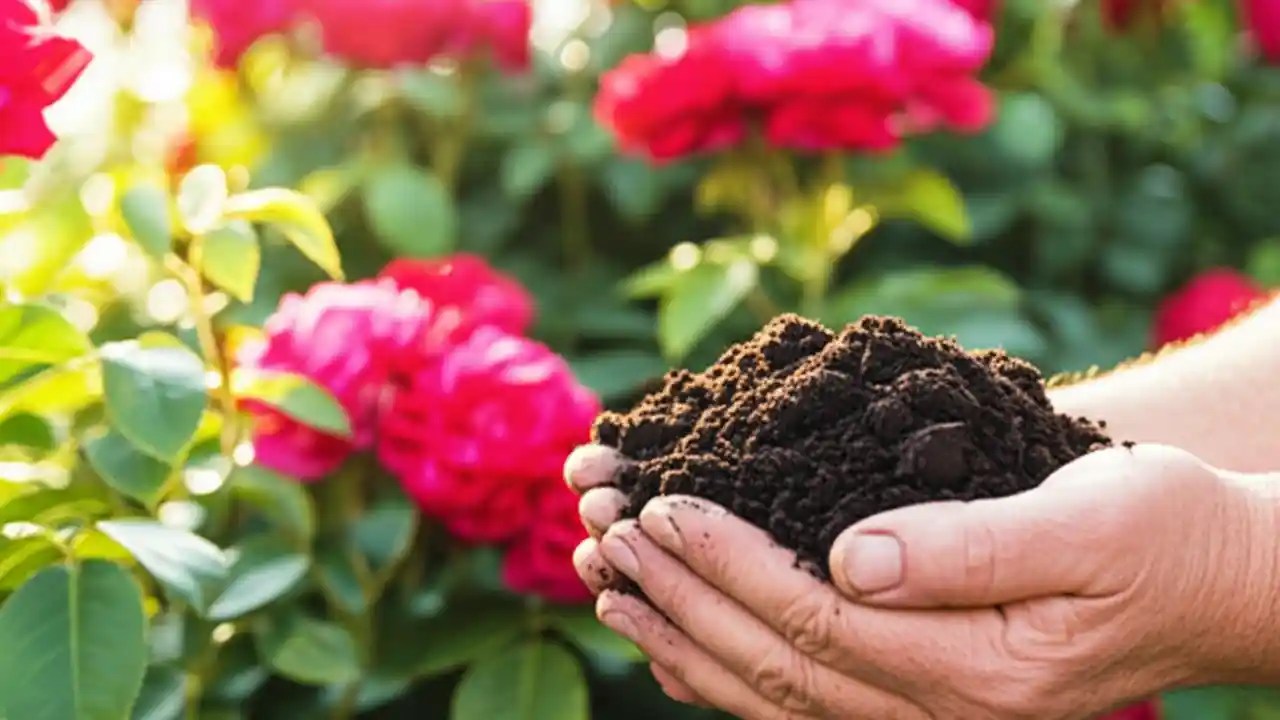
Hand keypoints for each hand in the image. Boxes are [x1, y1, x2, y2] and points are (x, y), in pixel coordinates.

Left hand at [564, 443, 1279, 718]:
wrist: (1215, 584)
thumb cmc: (1162, 534)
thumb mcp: (1089, 518)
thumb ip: (970, 546)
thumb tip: (851, 557)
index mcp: (980, 670)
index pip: (817, 622)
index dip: (729, 565)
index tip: (664, 507)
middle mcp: (945, 713)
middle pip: (778, 668)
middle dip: (683, 599)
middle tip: (609, 537)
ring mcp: (931, 718)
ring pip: (776, 700)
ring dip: (683, 642)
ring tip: (611, 588)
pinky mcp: (924, 699)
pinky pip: (802, 705)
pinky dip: (726, 676)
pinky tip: (675, 644)